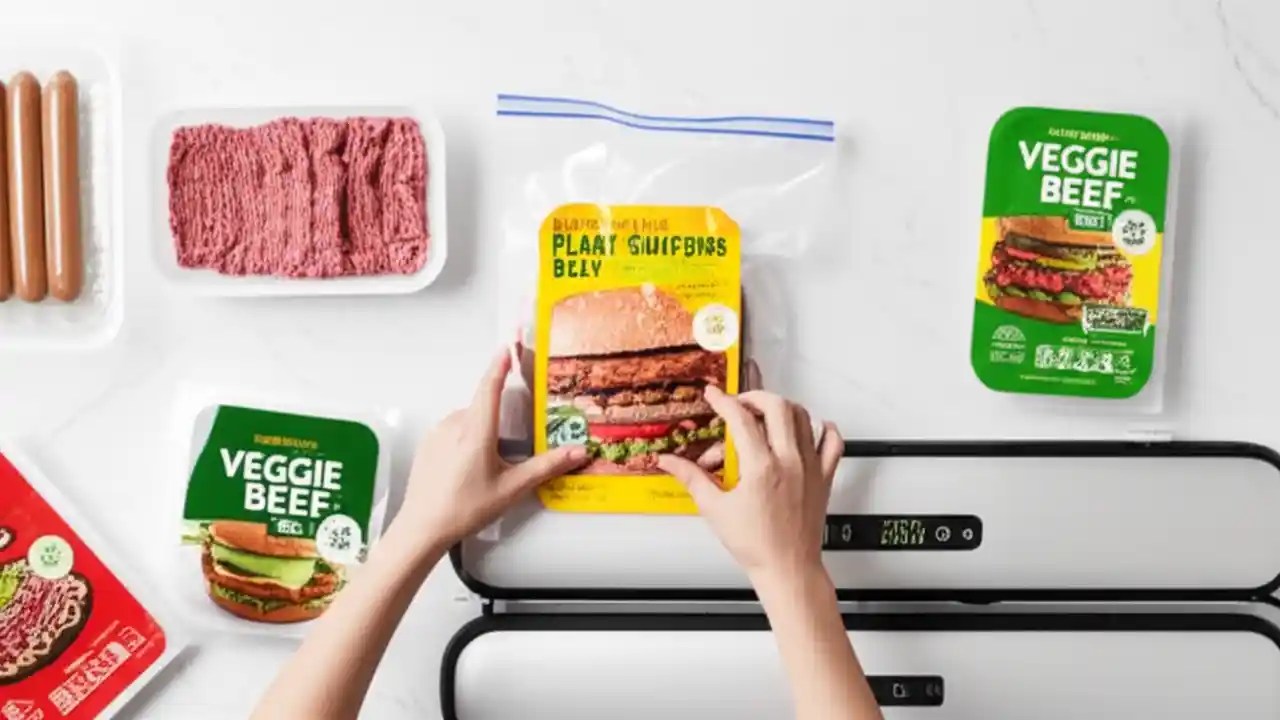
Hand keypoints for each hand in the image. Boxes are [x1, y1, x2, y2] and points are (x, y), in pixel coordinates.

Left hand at [393, 348, 587, 552]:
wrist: (422, 528)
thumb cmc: (464, 509)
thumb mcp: (512, 488)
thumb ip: (547, 467)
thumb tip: (578, 452)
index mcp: (476, 430)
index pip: (490, 386)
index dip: (501, 363)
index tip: (510, 343)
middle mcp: (454, 425)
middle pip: (483, 407)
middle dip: (500, 419)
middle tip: (510, 446)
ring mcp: (437, 433)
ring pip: (469, 421)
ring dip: (483, 433)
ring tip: (488, 467)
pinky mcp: (428, 444)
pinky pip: (453, 432)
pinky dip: (466, 441)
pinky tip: (470, 469)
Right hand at [658, 387, 842, 582]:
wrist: (787, 567)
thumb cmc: (756, 545)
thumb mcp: (715, 509)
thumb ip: (691, 478)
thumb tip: (669, 462)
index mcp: (761, 467)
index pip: (740, 418)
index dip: (723, 401)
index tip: (715, 396)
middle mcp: (789, 461)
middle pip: (777, 406)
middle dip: (754, 397)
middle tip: (740, 404)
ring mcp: (810, 467)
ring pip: (804, 417)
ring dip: (783, 408)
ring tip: (766, 414)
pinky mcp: (824, 477)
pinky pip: (833, 442)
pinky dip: (824, 428)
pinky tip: (812, 428)